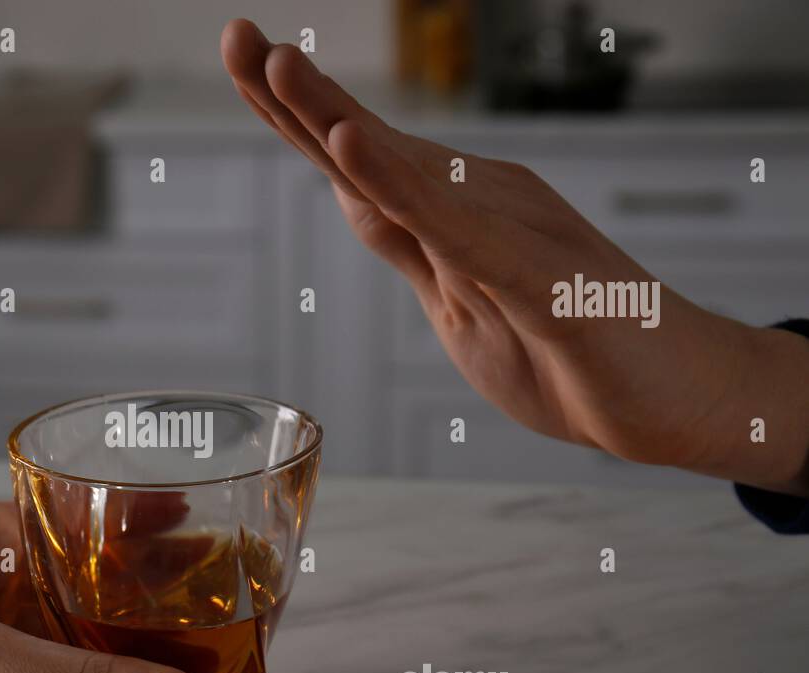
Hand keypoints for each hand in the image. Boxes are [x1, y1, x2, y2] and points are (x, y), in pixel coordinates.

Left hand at [221, 19, 808, 494]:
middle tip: (235, 35)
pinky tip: (358, 153)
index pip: (355, 162)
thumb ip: (409, 246)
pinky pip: (460, 232)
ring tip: (279, 66)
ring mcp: (508, 236)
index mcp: (451, 214)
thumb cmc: (570, 354)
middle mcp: (477, 204)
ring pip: (405, 173)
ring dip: (337, 119)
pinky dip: (406, 192)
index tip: (242, 60)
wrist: (676, 397)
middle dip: (294, 93)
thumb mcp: (460, 304)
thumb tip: (352, 198)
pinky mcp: (539, 280)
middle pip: (368, 148)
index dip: (293, 114)